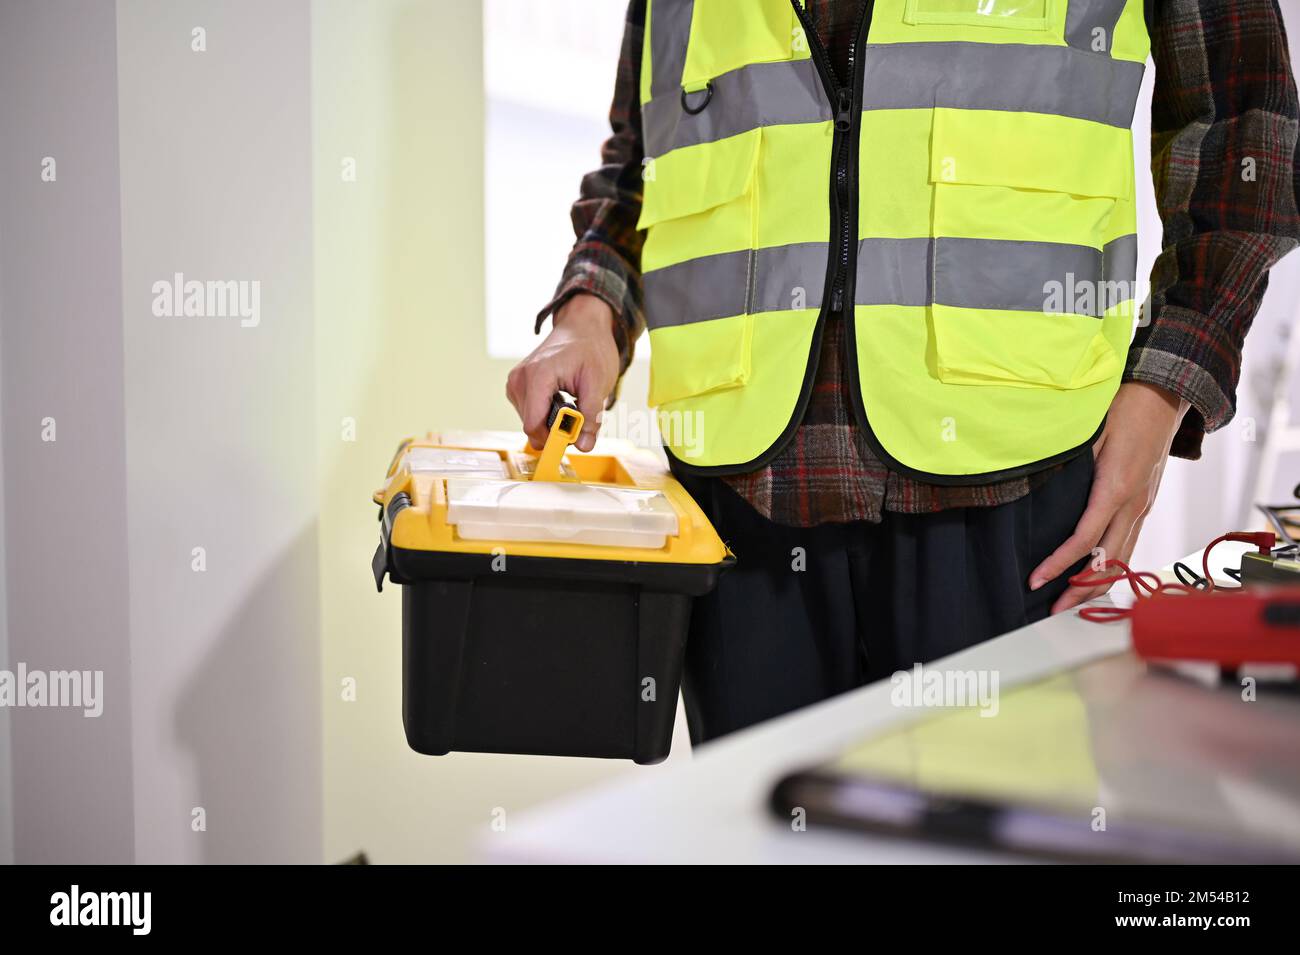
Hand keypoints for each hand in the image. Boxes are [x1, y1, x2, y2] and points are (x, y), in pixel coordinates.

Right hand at [506, 293, 619, 451]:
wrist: (582, 326)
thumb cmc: (590, 348)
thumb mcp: (599, 383)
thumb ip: (591, 416)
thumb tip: (584, 445)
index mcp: (537, 375)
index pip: (533, 425)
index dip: (553, 439)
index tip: (575, 439)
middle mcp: (519, 379)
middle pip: (531, 426)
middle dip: (556, 431)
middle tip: (579, 418)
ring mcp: (515, 382)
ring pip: (530, 423)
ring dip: (552, 422)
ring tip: (571, 403)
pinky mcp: (517, 386)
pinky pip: (529, 413)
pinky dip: (546, 414)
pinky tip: (560, 399)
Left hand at [1028, 382, 1190, 613]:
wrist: (1164, 396)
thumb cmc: (1124, 408)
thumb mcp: (1090, 432)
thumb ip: (1070, 465)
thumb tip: (1039, 486)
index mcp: (1116, 487)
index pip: (1085, 538)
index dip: (1060, 563)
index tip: (1036, 580)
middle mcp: (1134, 504)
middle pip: (1108, 560)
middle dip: (1081, 589)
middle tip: (1053, 610)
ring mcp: (1143, 507)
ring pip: (1123, 558)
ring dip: (1098, 584)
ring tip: (1070, 603)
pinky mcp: (1145, 504)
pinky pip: (1129, 544)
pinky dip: (1111, 567)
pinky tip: (1094, 577)